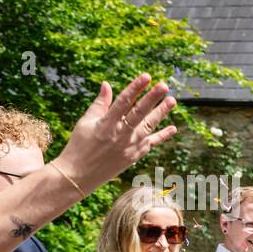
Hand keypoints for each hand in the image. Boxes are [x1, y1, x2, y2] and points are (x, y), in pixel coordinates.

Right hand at [51, 75, 178, 195]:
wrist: (79, 175)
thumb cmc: (80, 145)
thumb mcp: (86, 122)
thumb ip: (100, 104)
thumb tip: (106, 84)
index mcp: (106, 124)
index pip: (123, 102)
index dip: (135, 88)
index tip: (146, 76)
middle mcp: (120, 135)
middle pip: (139, 113)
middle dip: (152, 98)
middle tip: (164, 86)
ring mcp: (130, 146)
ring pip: (149, 126)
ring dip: (161, 113)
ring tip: (172, 100)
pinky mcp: (134, 156)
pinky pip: (151, 143)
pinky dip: (162, 135)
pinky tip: (173, 128)